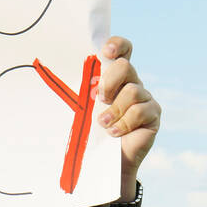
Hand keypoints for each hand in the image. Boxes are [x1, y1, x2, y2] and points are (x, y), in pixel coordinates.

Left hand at [97, 37, 160, 198]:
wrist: (106, 161)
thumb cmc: (91, 131)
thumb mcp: (84, 109)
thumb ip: (81, 92)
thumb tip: (53, 73)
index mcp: (115, 77)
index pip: (123, 50)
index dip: (117, 45)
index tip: (105, 52)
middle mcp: (132, 83)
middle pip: (125, 66)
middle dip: (109, 82)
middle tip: (98, 99)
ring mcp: (145, 98)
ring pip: (133, 91)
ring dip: (114, 109)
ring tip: (103, 124)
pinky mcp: (153, 114)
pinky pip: (141, 110)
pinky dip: (124, 123)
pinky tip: (114, 133)